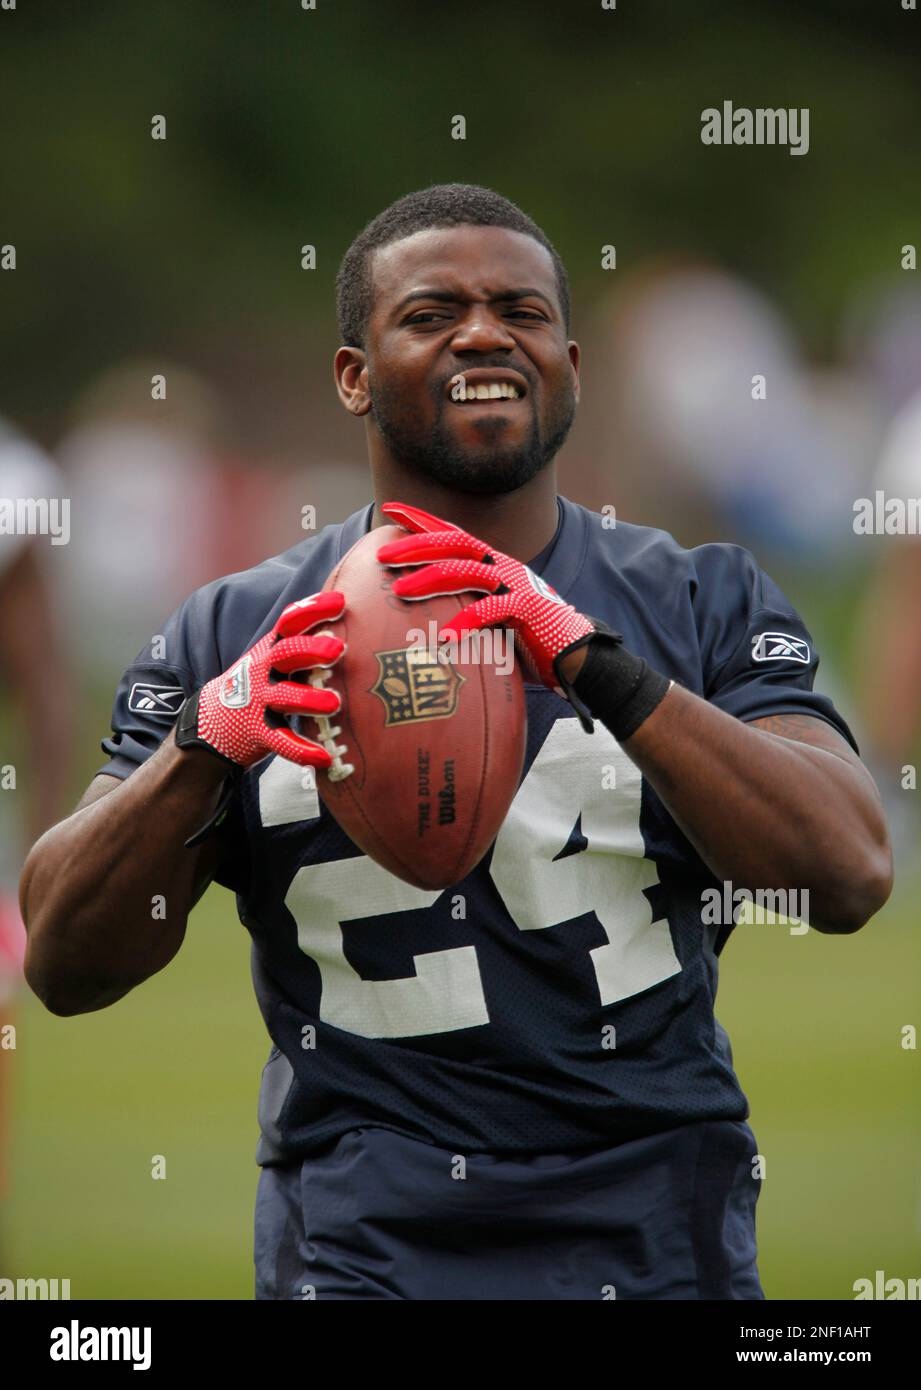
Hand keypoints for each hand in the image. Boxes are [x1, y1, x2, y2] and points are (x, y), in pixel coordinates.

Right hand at [175, 590, 345, 768]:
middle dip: (311, 649)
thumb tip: (349, 610)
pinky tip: (324, 756)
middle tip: (338, 648)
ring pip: (285, 698)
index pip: (290, 622)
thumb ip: (304, 640)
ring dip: (309, 700)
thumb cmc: (261, 684)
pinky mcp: (259, 733)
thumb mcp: (275, 657)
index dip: (312, 610)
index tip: (340, 602)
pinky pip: (281, 742)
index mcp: (272, 648)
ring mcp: (259, 702)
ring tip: (334, 703)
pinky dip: (302, 750)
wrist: (213, 721)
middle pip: (286, 654)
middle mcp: (264, 670)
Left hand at [376, 501, 595, 691]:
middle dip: (415, 545)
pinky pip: (491, 611)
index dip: (422, 519)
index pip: (453, 533)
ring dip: (428, 578)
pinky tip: (445, 637)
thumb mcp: (491, 614)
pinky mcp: (527, 608)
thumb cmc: (527, 638)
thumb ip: (465, 604)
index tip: (391, 509)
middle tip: (382, 555)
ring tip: (400, 590)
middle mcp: (502, 565)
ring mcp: (515, 583)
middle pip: (453, 544)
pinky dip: (466, 623)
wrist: (575, 654)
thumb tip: (421, 614)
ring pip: (465, 571)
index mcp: (492, 563)